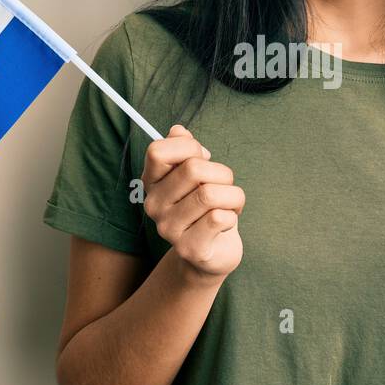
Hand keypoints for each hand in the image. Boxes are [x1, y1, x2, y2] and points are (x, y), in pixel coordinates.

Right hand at [141, 124, 244, 281]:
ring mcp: (169, 229)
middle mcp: (154, 205)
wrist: (210, 253)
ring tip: (230, 205)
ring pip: (211, 193)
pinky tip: (226, 223)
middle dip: (222, 173)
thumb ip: (184, 150)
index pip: (157, 151)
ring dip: (233, 195)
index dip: (188, 147)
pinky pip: (219, 217)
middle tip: (225, 186)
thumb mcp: (195, 175)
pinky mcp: (190, 248)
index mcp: (152, 182)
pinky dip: (232, 215)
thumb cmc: (204, 207)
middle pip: (193, 169)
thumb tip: (178, 131)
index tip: (202, 158)